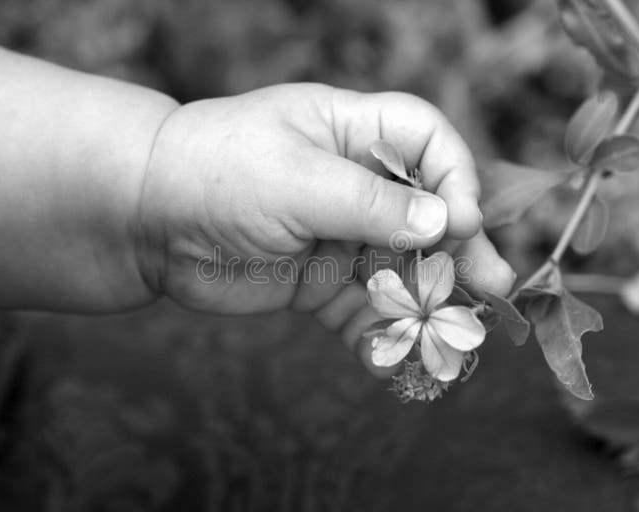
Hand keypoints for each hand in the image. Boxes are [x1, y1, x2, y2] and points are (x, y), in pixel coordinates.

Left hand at [137, 83, 514, 372]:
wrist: (145, 222)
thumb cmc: (215, 174)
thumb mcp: (296, 179)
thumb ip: (371, 204)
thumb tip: (446, 224)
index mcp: (350, 133)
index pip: (426, 140)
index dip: (455, 177)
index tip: (461, 220)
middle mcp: (352, 182)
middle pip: (427, 212)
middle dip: (459, 249)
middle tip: (493, 286)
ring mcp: (338, 235)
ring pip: (400, 268)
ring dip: (429, 302)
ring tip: (456, 338)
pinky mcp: (318, 283)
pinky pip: (360, 311)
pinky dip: (379, 336)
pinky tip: (392, 364)